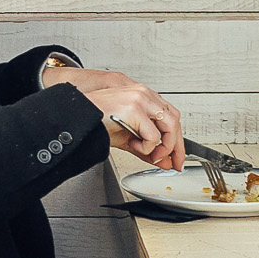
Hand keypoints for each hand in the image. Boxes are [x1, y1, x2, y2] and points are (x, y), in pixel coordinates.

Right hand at [45, 65, 183, 169]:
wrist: (80, 117)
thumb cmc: (99, 122)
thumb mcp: (129, 137)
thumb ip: (149, 148)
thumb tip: (164, 161)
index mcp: (144, 96)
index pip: (171, 116)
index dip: (177, 139)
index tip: (177, 157)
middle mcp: (144, 94)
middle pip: (174, 120)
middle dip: (176, 146)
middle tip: (173, 163)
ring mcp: (140, 99)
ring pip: (169, 126)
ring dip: (164, 146)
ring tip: (152, 155)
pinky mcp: (134, 108)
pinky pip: (152, 135)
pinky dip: (146, 146)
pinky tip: (132, 144)